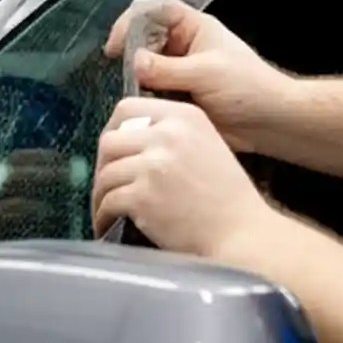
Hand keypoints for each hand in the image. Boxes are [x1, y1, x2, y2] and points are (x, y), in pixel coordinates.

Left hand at [91, 96, 277, 258]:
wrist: (241, 233)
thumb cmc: (227, 197)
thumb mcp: (207, 146)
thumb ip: (172, 136)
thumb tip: (129, 141)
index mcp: (185, 116)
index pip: (128, 108)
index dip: (114, 130)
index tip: (116, 152)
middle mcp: (167, 134)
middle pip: (110, 140)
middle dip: (103, 165)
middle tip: (107, 185)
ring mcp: (153, 165)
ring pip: (105, 174)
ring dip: (101, 195)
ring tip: (106, 210)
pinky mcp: (143, 196)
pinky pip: (108, 202)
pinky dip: (103, 216)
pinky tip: (108, 226)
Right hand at [104, 0, 292, 152]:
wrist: (270, 122)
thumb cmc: (250, 88)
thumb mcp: (207, 72)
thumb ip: (168, 68)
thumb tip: (135, 63)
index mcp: (194, 28)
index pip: (154, 10)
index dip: (132, 22)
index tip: (117, 45)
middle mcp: (184, 47)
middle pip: (144, 40)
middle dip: (132, 56)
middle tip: (128, 77)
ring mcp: (180, 72)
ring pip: (146, 70)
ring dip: (139, 82)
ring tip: (139, 96)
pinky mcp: (180, 97)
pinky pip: (153, 94)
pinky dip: (146, 100)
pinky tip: (147, 109)